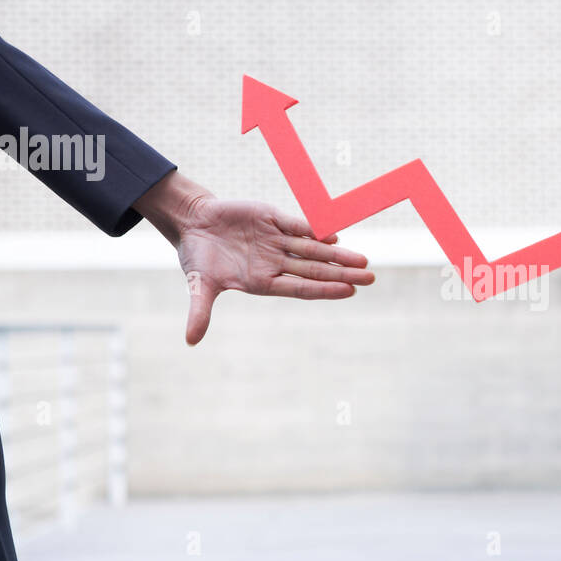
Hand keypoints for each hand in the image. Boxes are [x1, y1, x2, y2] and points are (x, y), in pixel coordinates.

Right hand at [134, 171, 374, 343]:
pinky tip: (336, 235)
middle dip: (343, 273)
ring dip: (337, 253)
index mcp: (264, 281)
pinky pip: (299, 224)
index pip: (301, 288)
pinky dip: (316, 229)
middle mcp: (276, 262)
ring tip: (362, 260)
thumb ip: (200, 310)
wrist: (193, 222)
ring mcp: (277, 240)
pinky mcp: (273, 218)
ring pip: (313, 248)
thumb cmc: (198, 257)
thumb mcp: (198, 285)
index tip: (349, 291)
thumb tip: (190, 341)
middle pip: (315, 270)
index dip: (325, 289)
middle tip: (370, 277)